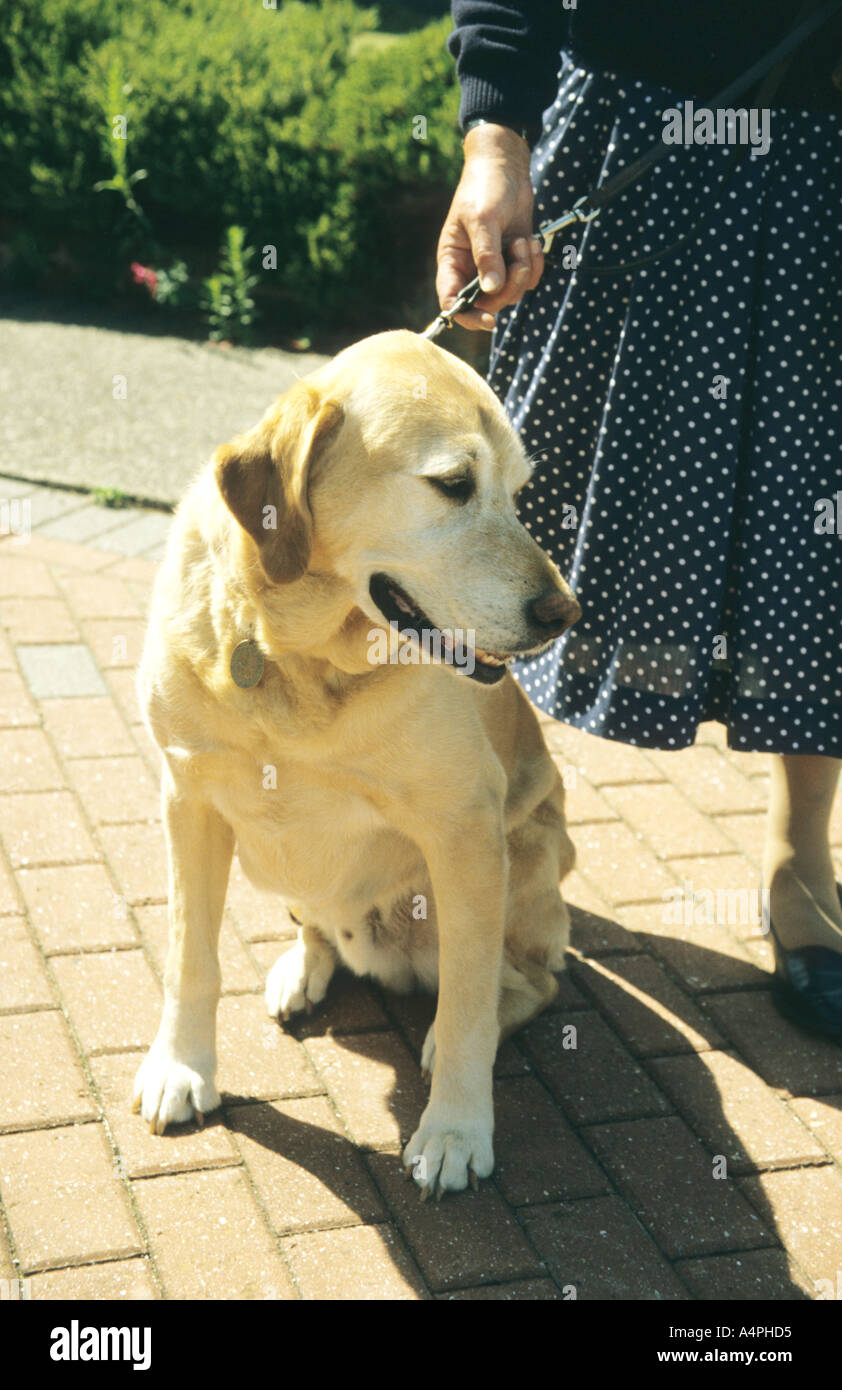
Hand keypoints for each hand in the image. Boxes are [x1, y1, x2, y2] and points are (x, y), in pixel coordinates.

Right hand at [436, 122, 544, 330]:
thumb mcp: (483, 219)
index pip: (452, 301)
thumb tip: (491, 288)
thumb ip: (487, 255)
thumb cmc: (485, 187)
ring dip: (524, 270)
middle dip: (508, 286)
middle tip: (518, 258)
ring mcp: (494, 267)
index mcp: (452, 261)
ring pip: (511, 293)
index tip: (489, 320)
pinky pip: (527, 280)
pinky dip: (535, 264)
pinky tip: (531, 242)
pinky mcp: (514, 260)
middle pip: (488, 302)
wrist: (506, 166)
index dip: (467, 316)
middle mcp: (470, 269)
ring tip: (523, 242)